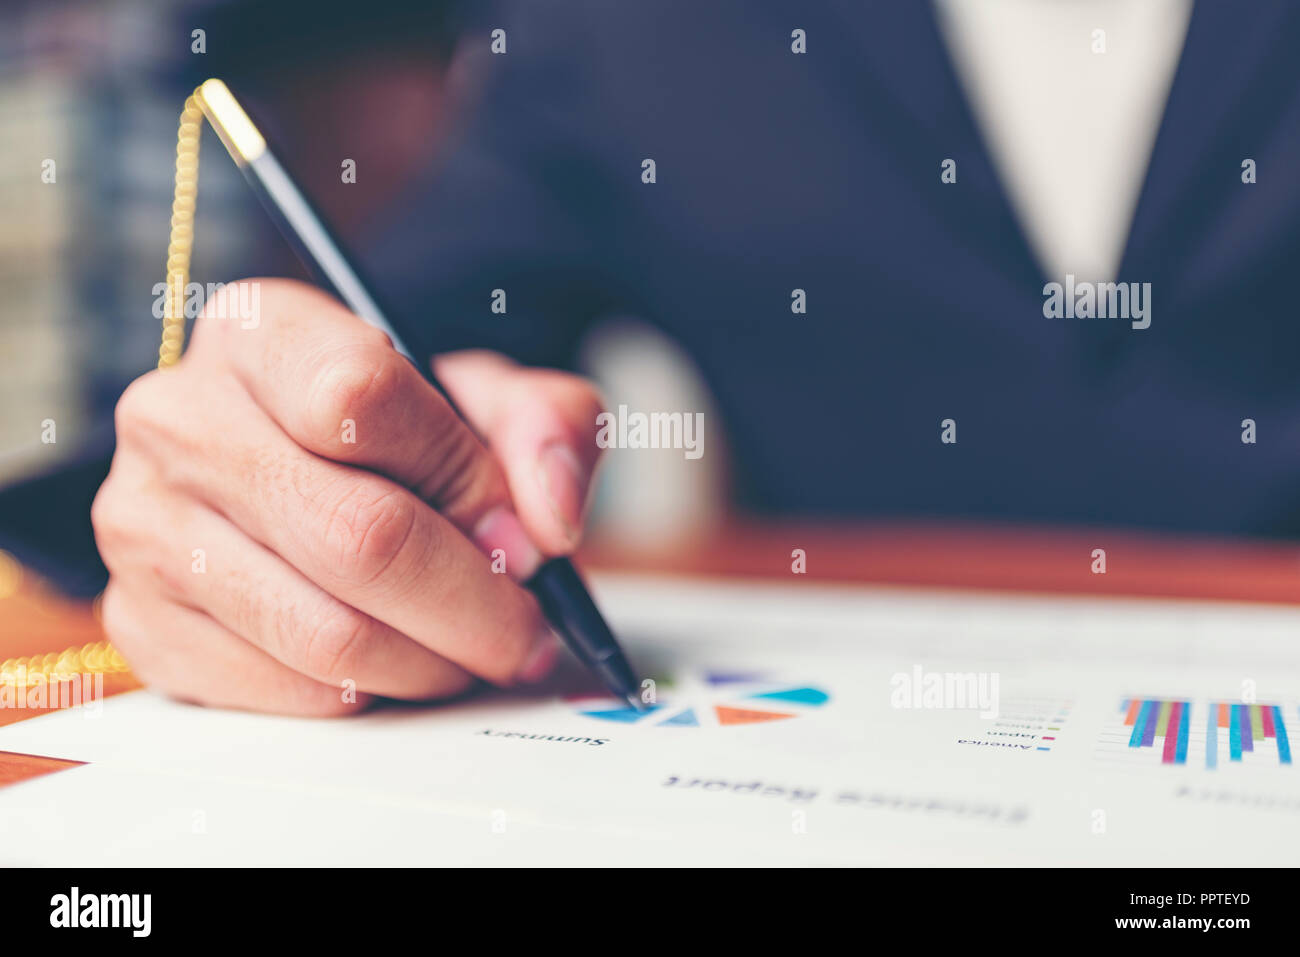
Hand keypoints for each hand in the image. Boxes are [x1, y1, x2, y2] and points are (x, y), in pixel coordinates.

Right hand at [92, 278, 603, 714]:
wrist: (301, 468)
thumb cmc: (397, 430)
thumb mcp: (485, 395)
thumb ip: (546, 427)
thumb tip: (547, 523)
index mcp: (260, 331)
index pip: (360, 400)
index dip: (465, 482)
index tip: (523, 533)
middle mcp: (179, 417)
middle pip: (355, 534)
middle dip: (473, 606)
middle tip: (527, 633)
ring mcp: (144, 522)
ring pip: (323, 631)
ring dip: (429, 663)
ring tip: (470, 651)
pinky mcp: (142, 619)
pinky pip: (280, 689)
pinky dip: (364, 694)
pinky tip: (395, 664)